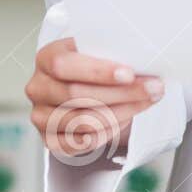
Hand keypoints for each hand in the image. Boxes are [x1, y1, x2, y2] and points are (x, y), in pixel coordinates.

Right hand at [26, 38, 163, 163]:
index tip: (130, 74)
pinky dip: (109, 132)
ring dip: (122, 112)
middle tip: (153, 89)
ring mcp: (41, 116)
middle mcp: (38, 87)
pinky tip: (126, 118)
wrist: (81, 84)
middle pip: (76, 95)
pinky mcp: (50, 140)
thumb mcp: (98, 48)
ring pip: (82, 121)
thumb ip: (111, 51)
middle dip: (121, 93)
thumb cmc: (92, 64)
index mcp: (46, 58)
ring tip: (146, 102)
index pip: (64, 65)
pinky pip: (82, 142)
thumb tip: (144, 58)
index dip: (97, 71)